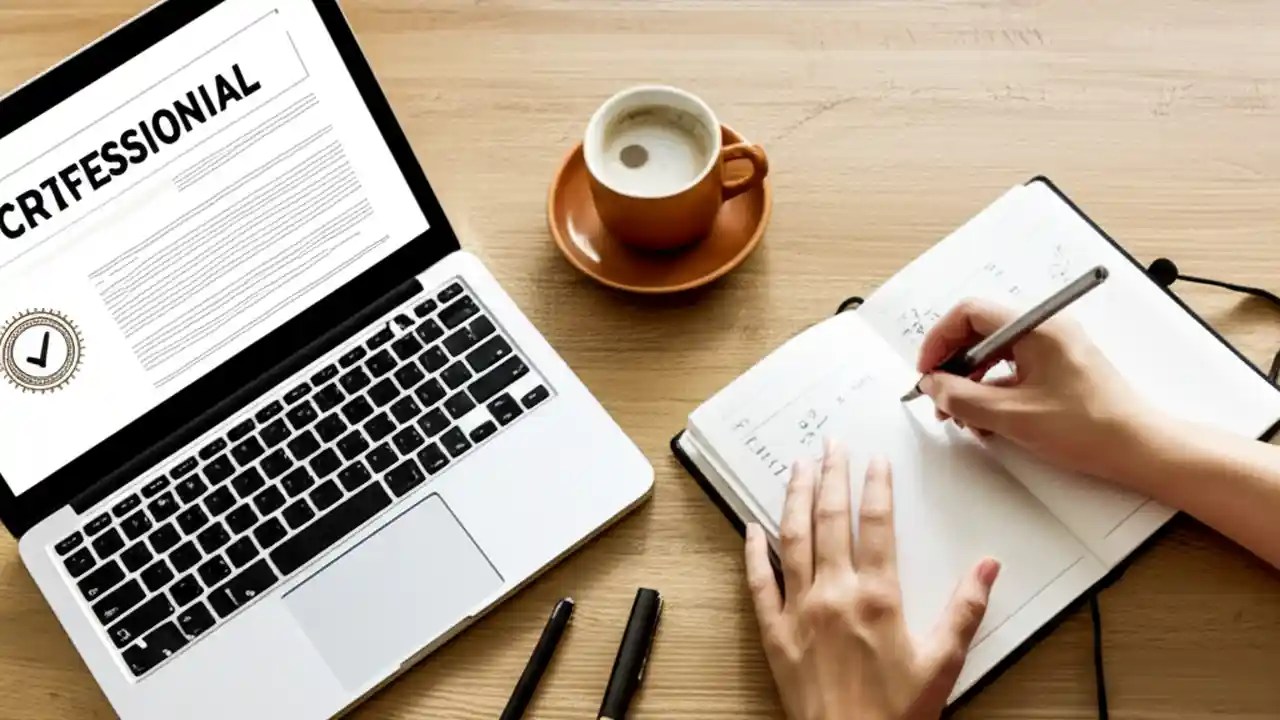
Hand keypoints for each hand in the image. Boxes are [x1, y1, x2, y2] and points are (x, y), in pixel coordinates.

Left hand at [744, 441, 999, 719]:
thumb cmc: (896, 712)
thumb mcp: (943, 662)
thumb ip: (966, 609)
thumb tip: (989, 564)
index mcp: (877, 596)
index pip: (876, 525)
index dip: (875, 486)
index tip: (874, 460)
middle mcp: (834, 594)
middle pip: (829, 520)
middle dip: (830, 477)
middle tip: (831, 446)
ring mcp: (799, 610)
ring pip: (792, 539)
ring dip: (794, 498)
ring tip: (797, 467)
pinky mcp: (774, 632)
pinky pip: (759, 583)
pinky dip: (753, 552)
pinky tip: (751, 527)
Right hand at [916, 298, 1154, 484]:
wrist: (1139, 448)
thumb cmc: (1089, 428)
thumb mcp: (1012, 415)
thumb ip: (962, 398)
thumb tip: (932, 386)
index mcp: (1036, 326)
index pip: (970, 313)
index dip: (940, 340)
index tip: (928, 371)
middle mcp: (1044, 328)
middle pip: (979, 333)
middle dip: (953, 366)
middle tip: (938, 397)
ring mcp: (1052, 347)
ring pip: (993, 354)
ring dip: (970, 383)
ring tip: (961, 416)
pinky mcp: (1057, 367)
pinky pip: (1012, 369)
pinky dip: (992, 391)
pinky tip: (986, 421)